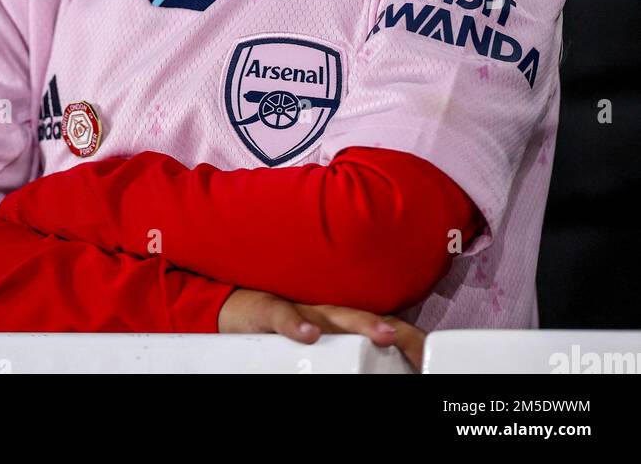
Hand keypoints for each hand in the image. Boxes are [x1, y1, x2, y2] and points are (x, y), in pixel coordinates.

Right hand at [218, 288, 424, 371]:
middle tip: (417, 341)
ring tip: (381, 333)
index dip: (405, 334)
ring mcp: (297, 306)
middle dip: (392, 327)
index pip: (378, 322)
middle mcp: (322, 308)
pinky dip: (297, 324)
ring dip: (357, 323)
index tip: (428, 352)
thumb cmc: (277, 319)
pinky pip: (284, 315)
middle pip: (362, 316)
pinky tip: (310, 335)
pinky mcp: (268, 308)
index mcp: (336, 316)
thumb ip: (341, 338)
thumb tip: (380, 351)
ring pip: (330, 313)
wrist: (228, 303)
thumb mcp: (313, 329)